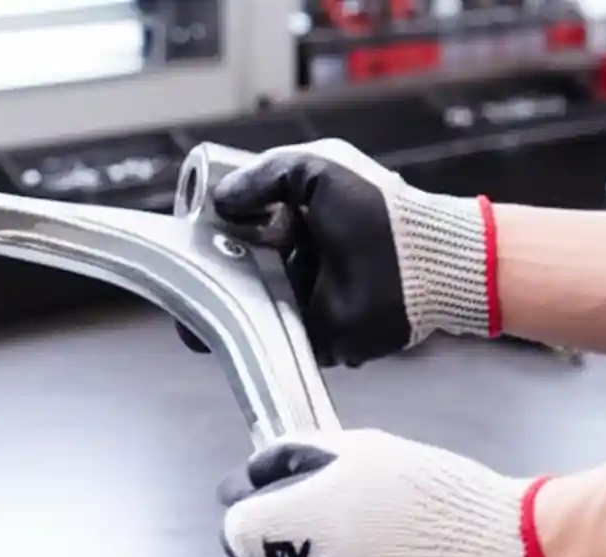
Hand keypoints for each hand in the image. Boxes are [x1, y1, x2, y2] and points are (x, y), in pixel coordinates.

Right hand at [176, 139, 501, 366]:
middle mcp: (291, 261)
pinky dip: (233, 334)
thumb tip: (222, 199)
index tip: (185, 231)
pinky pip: (262, 339)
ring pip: (239, 305)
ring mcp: (298, 300)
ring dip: (211, 303)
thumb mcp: (319, 168)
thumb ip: (268, 172)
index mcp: (293, 220)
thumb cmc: (381, 209)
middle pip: (231, 267)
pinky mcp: (307, 335)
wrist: (425, 264)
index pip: (237, 224)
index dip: (210, 226)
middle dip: (204, 267)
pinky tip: (202, 326)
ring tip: (181, 298)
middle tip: (180, 268)